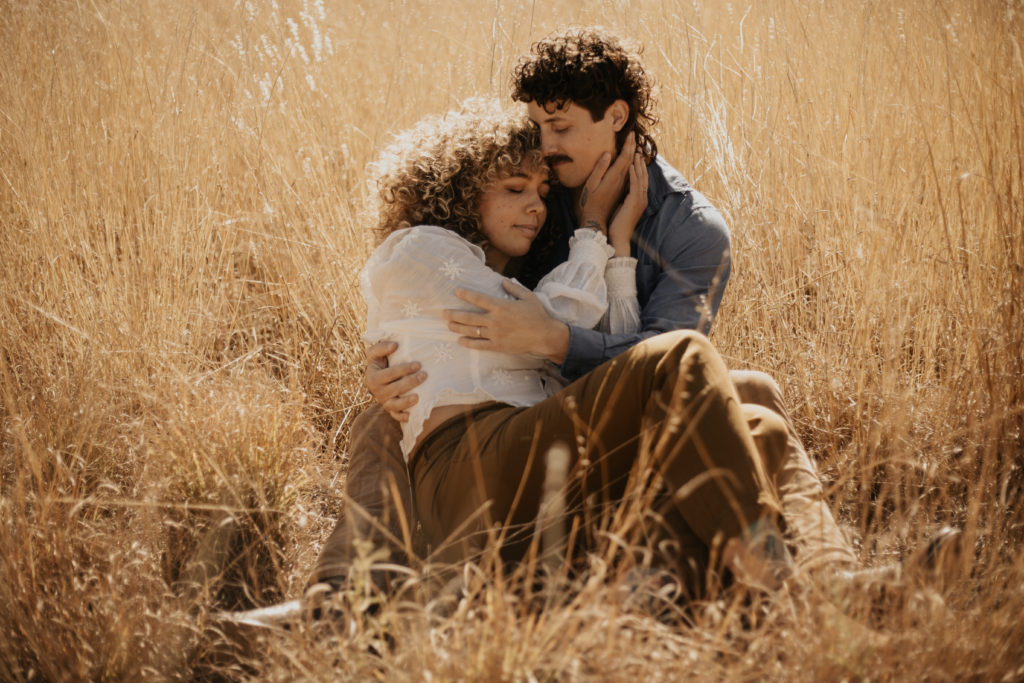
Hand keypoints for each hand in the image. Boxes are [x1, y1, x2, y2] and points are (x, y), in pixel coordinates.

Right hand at [363, 340, 425, 421]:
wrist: (376, 375)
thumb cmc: (379, 361)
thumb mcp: (375, 353)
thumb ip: (382, 347)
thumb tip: (395, 345)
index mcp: (373, 378)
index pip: (389, 374)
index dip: (404, 369)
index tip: (418, 364)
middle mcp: (377, 392)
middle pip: (395, 389)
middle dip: (410, 382)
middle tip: (424, 375)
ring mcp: (384, 401)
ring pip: (395, 405)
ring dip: (406, 402)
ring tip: (418, 397)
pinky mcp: (390, 409)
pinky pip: (395, 416)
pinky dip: (402, 418)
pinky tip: (411, 416)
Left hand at [443, 279, 569, 362]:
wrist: (544, 336)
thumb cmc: (537, 315)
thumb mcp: (527, 296)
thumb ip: (513, 287)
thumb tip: (502, 280)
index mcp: (501, 306)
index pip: (479, 299)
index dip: (466, 295)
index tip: (456, 291)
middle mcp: (495, 321)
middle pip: (469, 317)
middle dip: (454, 314)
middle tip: (443, 313)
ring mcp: (495, 334)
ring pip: (472, 331)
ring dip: (458, 328)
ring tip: (448, 325)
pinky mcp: (498, 346)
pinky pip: (480, 345)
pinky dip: (468, 343)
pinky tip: (460, 340)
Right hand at [577, 133, 637, 232]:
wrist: (596, 220)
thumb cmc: (589, 202)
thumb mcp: (590, 184)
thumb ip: (599, 168)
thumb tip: (608, 154)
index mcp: (614, 177)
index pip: (626, 157)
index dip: (629, 145)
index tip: (632, 134)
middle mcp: (621, 180)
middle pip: (630, 160)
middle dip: (633, 147)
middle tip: (635, 135)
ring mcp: (622, 186)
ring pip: (632, 168)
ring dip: (634, 155)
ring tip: (635, 146)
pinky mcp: (620, 190)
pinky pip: (629, 174)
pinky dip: (632, 165)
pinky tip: (632, 163)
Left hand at [607, 150, 647, 255]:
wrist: (618, 238)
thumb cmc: (618, 225)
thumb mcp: (622, 208)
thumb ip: (624, 199)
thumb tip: (622, 192)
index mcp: (639, 199)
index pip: (642, 180)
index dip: (640, 168)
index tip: (637, 157)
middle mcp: (642, 199)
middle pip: (644, 176)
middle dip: (641, 163)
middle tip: (639, 150)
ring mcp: (640, 200)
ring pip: (641, 178)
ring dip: (639, 165)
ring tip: (636, 153)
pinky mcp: (634, 202)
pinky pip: (635, 185)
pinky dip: (634, 174)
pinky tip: (631, 165)